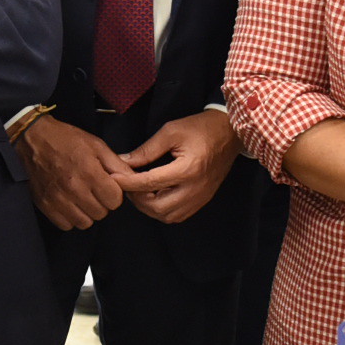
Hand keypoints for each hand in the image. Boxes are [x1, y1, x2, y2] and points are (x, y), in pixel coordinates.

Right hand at [16, 114, 128, 230]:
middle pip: (101, 213)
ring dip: (87, 212)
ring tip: (81, 197)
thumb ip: (117, 164)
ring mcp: (58, 199)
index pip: (115, 201)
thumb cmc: (64, 139)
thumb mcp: (96, 145)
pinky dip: (70, 217)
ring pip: (85, 222)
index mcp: (90, 172)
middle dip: (101, 203)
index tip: (108, 186)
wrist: (32, 139)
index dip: (114, 194)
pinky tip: (69, 203)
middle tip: (94, 190)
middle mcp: (74, 188)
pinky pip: (66, 225)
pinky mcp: (46, 205)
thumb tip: (132, 179)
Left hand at [114, 110, 241, 224]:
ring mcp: (200, 197)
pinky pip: (178, 215)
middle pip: (157, 207)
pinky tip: (156, 195)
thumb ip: (146, 150)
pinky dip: (162, 210)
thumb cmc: (201, 128)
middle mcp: (195, 189)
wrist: (231, 133)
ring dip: (149, 207)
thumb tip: (124, 162)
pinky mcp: (202, 200)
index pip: (149, 183)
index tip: (113, 179)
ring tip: (141, 190)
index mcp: (187, 170)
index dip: (127, 182)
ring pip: (167, 216)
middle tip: (128, 184)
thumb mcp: (171, 132)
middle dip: (137, 198)